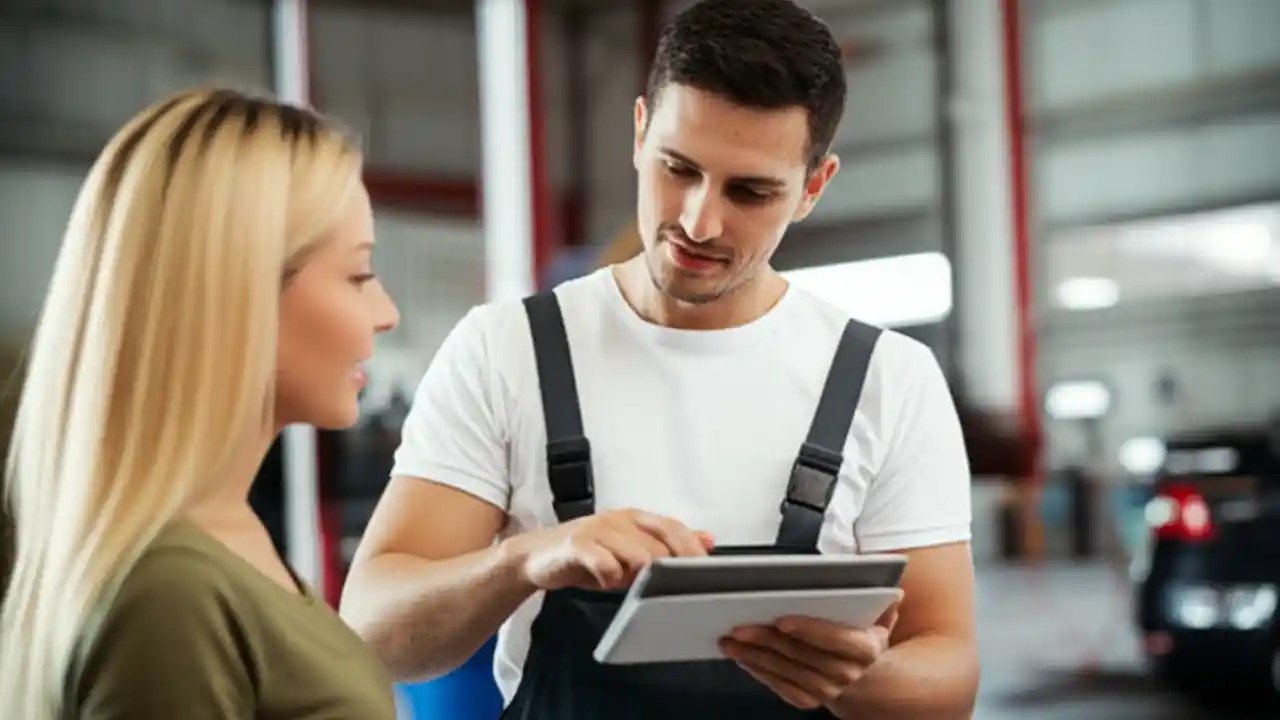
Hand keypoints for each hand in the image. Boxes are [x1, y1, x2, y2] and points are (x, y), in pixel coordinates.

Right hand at [509, 508, 713, 590]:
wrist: (536, 556)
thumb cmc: (587, 555)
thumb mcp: (630, 549)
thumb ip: (666, 545)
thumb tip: (708, 539)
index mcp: (636, 518)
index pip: (674, 528)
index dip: (691, 550)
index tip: (704, 573)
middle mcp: (620, 519)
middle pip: (660, 543)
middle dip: (668, 568)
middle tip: (668, 587)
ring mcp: (599, 529)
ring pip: (637, 554)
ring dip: (639, 576)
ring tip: (630, 585)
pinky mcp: (578, 544)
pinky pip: (605, 564)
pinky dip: (611, 578)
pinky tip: (606, 584)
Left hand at [719, 602, 899, 710]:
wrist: (862, 676)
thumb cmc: (861, 638)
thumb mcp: (879, 617)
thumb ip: (881, 600)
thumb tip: (890, 584)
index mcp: (865, 649)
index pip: (833, 638)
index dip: (807, 629)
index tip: (782, 620)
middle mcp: (846, 673)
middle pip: (800, 654)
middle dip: (766, 640)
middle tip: (740, 626)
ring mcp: (827, 690)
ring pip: (785, 671)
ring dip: (754, 656)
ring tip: (731, 640)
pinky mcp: (809, 700)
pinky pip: (779, 685)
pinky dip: (759, 671)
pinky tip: (743, 658)